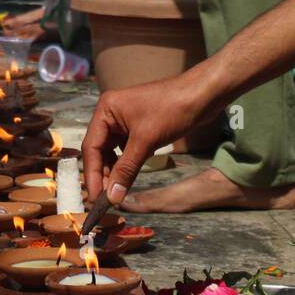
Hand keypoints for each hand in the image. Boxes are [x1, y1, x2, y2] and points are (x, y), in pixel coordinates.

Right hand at [82, 76, 204, 204]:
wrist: (203, 95)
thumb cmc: (173, 110)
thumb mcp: (145, 142)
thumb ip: (126, 170)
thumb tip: (112, 197)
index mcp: (106, 110)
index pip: (91, 147)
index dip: (92, 174)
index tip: (95, 198)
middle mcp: (111, 114)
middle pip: (99, 150)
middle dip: (102, 174)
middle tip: (106, 199)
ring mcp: (125, 120)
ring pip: (112, 151)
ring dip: (114, 171)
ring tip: (116, 192)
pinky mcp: (138, 126)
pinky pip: (125, 149)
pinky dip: (126, 164)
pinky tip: (127, 178)